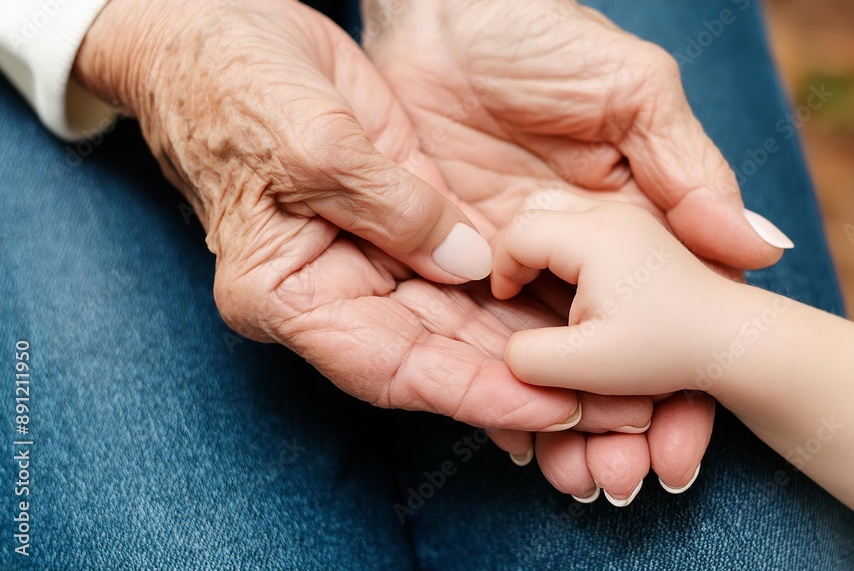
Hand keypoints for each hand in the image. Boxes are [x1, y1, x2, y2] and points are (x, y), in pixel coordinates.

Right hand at [71, 0, 588, 431]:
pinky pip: (461, 275)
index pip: (388, 366)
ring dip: (521, 349)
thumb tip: (469, 267)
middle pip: (432, 358)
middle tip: (593, 405)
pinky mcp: (401, 223)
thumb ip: (392, 210)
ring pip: (455, 323)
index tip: (540, 407)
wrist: (222, 29)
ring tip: (595, 374)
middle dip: (511, 384)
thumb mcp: (311, 142)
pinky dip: (509, 295)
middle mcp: (333, 292)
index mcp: (288, 295)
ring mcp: (369, 260)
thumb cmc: (236, 84)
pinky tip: (563, 312)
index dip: (468, 392)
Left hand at [363, 0, 784, 501]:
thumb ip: (687, 173)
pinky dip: (486, 381)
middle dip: (613, 423)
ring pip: (538, 357)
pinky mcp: (445, 257)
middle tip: (616, 479)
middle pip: (601, 355)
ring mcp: (508, 260)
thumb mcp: (631, 94)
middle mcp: (571, 254)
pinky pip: (466, 330)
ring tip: (571, 477)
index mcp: (628, 221)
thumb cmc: (543, 34)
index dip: (678, 386)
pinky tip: (505, 431)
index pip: (665, 319)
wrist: (441, 7)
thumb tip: (762, 251)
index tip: (679, 445)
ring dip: (554, 419)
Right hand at [493, 190, 740, 395]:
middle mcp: (611, 216)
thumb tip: (508, 351)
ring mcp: (629, 221)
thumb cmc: (671, 351)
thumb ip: (530, 356)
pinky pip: (589, 228)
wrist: (747, 347)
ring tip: (541, 293)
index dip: (499, 271)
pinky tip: (575, 294)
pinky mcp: (641, 234)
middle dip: (517, 251)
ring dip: (542, 250)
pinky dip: (568, 253)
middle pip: (536, 212)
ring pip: (561, 214)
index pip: (516, 235)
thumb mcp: (591, 364)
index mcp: (593, 234)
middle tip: (515, 294)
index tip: (506, 303)